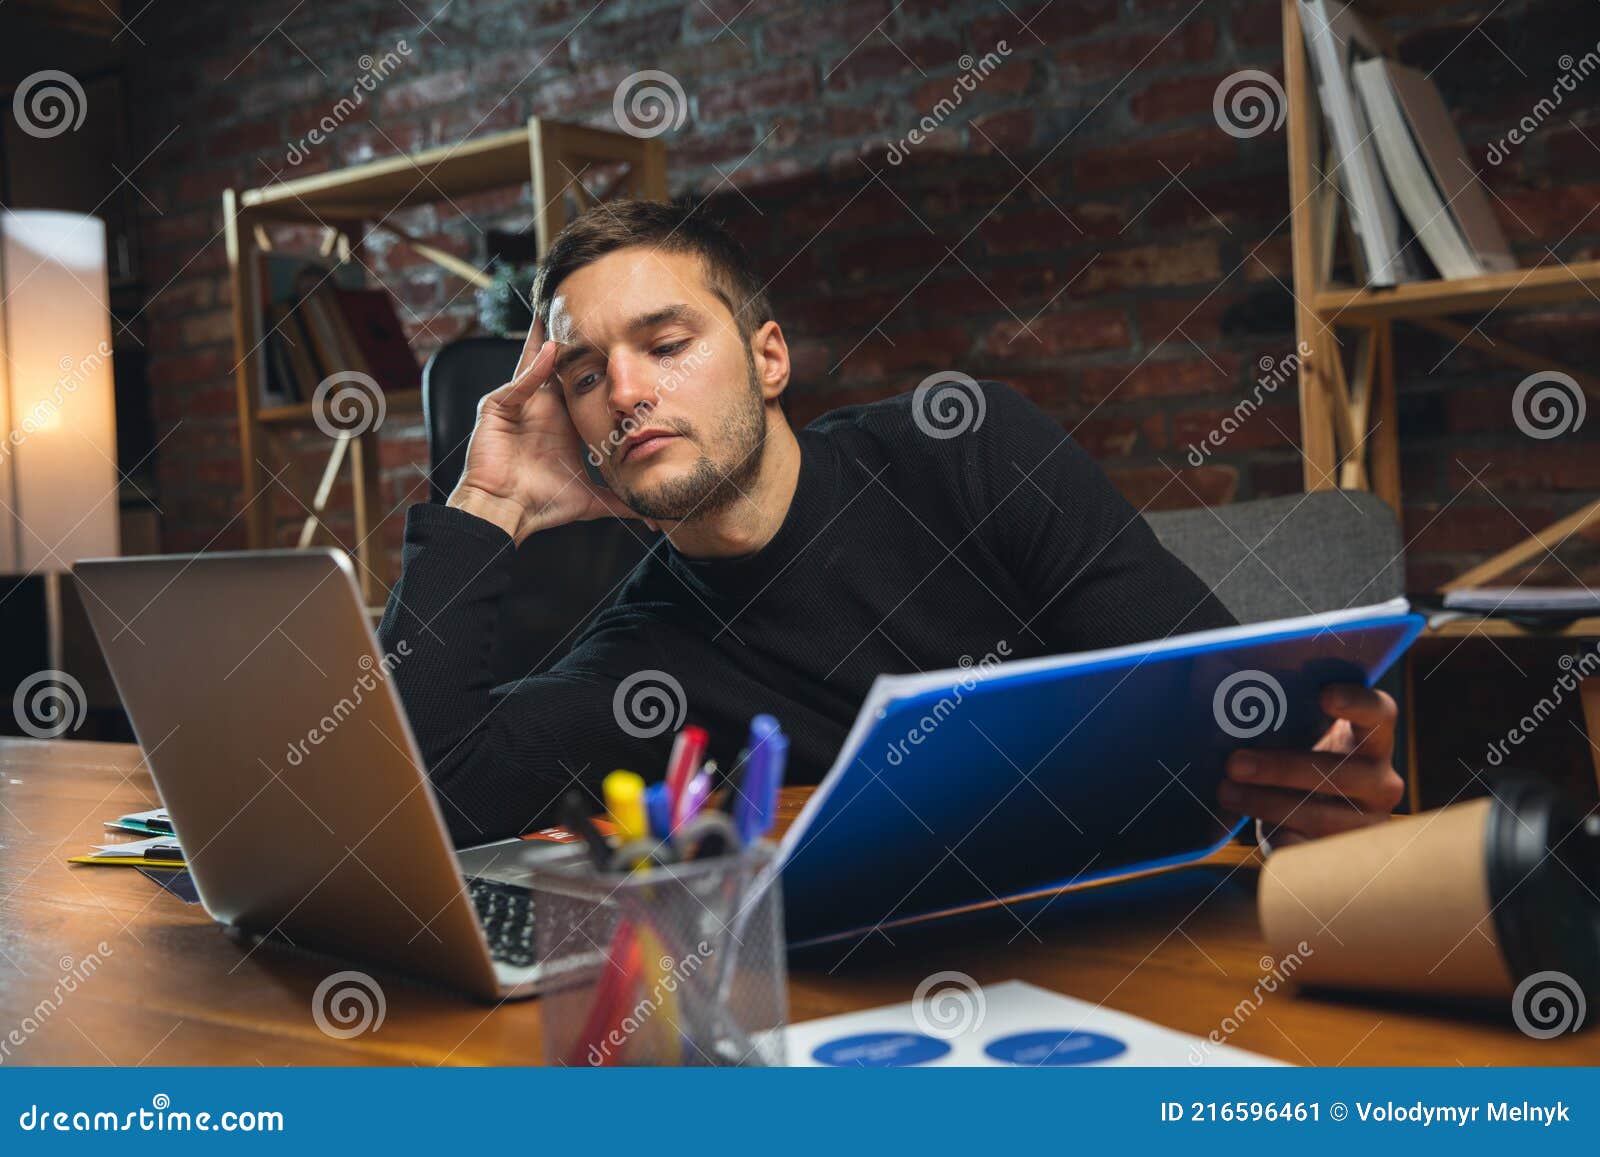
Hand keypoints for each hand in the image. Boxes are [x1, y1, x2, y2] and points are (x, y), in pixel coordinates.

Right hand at [447, 314, 641, 544]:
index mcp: (562, 420)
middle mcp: (541, 405)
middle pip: (559, 363)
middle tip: (592, 305)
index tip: (617, 341)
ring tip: (567, 308)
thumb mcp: (590, 499)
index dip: (597, 363)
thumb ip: (619, 501)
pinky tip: (550, 350)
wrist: (507, 513)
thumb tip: (651, 516)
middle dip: (573, 337)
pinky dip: (535, 367)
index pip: (582, 383)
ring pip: (536, 362)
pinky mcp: (498, 406)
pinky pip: (520, 381)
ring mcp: (518, 402)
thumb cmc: (541, 504)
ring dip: (551, 338)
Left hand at [1217, 684, 1403, 846]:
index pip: (1380, 714)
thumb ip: (1286, 723)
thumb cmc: (1299, 758)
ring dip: (1267, 804)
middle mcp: (1381, 780)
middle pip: (1339, 773)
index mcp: (1374, 739)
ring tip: (1227, 792)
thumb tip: (1234, 711)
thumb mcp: (1299, 737)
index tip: (1324, 695)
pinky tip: (1254, 831)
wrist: (1307, 810)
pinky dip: (1280, 842)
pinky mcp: (1345, 856)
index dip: (1357, 704)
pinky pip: (1311, 852)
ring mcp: (1370, 822)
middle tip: (1235, 763)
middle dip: (1282, 768)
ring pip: (1322, 817)